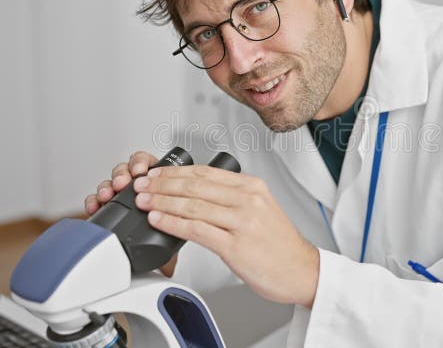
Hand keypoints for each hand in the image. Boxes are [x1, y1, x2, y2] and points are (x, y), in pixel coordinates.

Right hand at [84, 150, 177, 276]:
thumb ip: (170, 243)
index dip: (143, 164)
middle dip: (125, 173)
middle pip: (127, 170)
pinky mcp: (102, 205)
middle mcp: (136, 189)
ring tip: (110, 193)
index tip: (141, 171)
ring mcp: (119, 195)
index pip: (149, 165)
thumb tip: (171, 267)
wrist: (132, 250)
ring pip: (111, 181)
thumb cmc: (156, 238)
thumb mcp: (166, 238)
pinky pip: (94, 198)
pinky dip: (93, 200)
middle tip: (125, 182)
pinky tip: (95, 206)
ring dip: (109, 184)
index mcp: (156, 188)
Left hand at [132, 165, 319, 307]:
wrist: (301, 271)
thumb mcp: (260, 210)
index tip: (156, 174)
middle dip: (162, 184)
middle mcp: (248, 200)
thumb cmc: (279, 246)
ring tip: (143, 201)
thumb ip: (232, 199)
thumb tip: (196, 196)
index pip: (205, 172)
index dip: (174, 172)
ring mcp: (242, 222)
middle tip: (141, 185)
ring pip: (192, 205)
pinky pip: (196, 230)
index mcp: (252, 187)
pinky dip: (173, 223)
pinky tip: (159, 220)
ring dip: (162, 201)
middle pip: (195, 185)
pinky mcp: (235, 245)